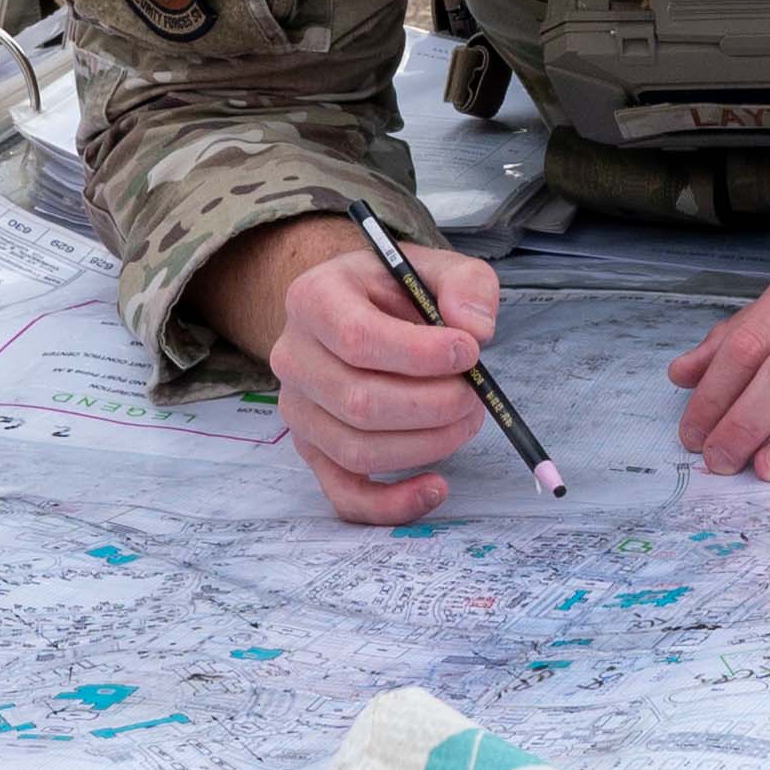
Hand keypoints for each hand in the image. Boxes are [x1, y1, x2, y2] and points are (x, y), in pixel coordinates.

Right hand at [201, 217, 512, 527]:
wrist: (357, 311)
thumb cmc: (397, 292)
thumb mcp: (436, 267)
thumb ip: (467, 285)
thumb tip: (475, 330)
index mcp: (313, 299)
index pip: (357, 338)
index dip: (420, 354)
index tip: (470, 352)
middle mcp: (293, 358)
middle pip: (359, 401)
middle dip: (433, 404)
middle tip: (475, 394)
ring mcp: (299, 410)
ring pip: (357, 450)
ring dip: (427, 444)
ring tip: (466, 419)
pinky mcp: (314, 451)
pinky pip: (344, 494)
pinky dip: (392, 503)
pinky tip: (436, 487)